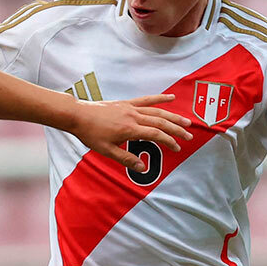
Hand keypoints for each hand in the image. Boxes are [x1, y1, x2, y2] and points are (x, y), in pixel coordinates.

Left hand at [69, 94, 192, 170]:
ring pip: (157, 111)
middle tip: (189, 136)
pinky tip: (170, 98)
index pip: (156, 135)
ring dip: (173, 116)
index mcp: (130, 129)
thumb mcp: (107, 151)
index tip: (177, 148)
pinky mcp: (126, 103)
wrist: (77, 115)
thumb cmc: (90, 134)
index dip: (169, 141)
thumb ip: (126, 159)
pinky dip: (159, 98)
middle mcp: (133, 116)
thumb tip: (142, 168)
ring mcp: (130, 108)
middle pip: (161, 122)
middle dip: (176, 129)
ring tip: (186, 121)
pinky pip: (146, 100)